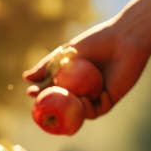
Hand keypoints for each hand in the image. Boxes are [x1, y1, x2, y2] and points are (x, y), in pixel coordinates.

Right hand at [23, 20, 150, 118]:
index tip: (30, 92)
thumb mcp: (66, 54)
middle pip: (63, 104)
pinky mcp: (109, 100)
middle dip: (51, 107)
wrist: (124, 39)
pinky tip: (82, 101)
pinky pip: (95, 110)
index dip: (40, 94)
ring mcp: (94, 96)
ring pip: (77, 111)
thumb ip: (46, 65)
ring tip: (61, 102)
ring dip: (68, 110)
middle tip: (42, 103)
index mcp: (70, 80)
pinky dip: (87, 109)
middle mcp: (81, 90)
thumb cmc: (96, 41)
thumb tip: (25, 78)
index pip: (51, 91)